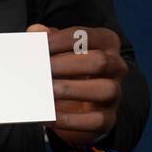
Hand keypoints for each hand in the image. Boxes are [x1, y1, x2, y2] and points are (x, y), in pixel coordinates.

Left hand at [27, 24, 128, 146]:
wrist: (77, 104)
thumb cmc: (65, 68)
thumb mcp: (56, 50)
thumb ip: (45, 39)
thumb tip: (36, 31)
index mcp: (105, 42)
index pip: (86, 36)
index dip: (61, 40)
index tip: (39, 47)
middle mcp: (116, 66)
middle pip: (99, 61)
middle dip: (67, 64)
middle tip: (40, 69)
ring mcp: (115, 93)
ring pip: (105, 90)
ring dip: (71, 89)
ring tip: (45, 90)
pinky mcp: (108, 118)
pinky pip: (95, 120)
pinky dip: (70, 119)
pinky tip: (47, 116)